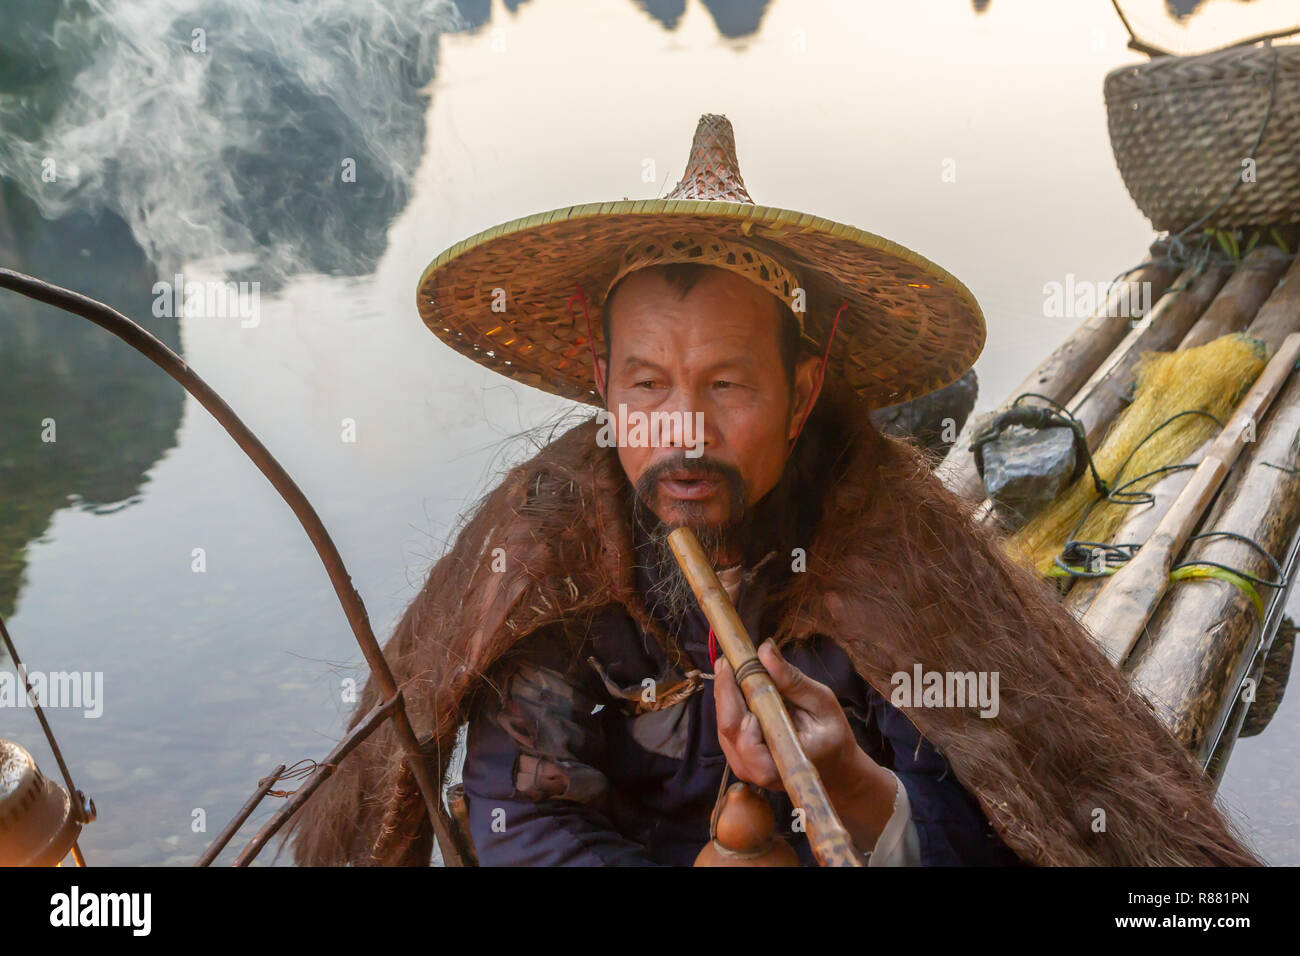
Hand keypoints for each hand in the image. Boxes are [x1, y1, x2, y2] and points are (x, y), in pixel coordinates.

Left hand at [713, 640, 897, 851]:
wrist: (835, 764)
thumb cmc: (833, 735)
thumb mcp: (822, 702)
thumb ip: (792, 680)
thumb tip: (765, 650)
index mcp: (784, 763)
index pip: (745, 738)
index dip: (733, 702)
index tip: (732, 666)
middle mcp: (759, 772)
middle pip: (728, 730)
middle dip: (725, 691)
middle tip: (728, 659)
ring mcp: (747, 768)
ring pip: (723, 729)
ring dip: (725, 696)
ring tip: (731, 666)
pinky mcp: (742, 759)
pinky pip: (728, 730)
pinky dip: (729, 705)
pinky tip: (734, 683)